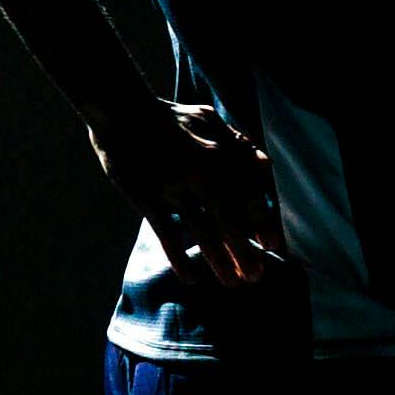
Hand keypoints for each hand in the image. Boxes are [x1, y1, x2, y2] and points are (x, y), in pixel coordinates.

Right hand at [90, 98, 294, 299]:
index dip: (263, 222)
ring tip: (232, 282)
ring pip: (203, 233)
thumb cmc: (170, 118)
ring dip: (220, 262)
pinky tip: (190, 279)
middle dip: (246, 251)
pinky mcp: (148, 199)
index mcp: (220, 153)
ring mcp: (174, 187)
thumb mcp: (209, 120)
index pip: (250, 194)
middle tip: (256, 276)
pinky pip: (169, 235)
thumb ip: (238, 143)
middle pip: (230, 220)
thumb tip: (265, 165)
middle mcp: (202, 172)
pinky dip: (180, 260)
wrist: (122, 113)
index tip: (273, 245)